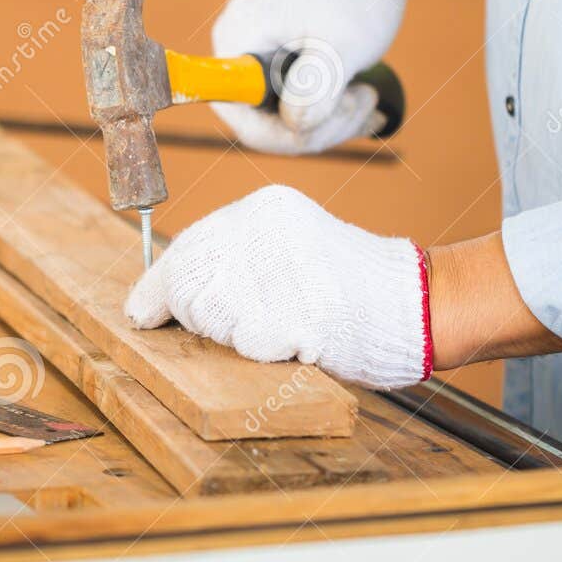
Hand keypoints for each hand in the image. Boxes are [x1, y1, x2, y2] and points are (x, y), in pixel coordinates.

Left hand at [124, 185, 428, 388]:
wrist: (418, 301)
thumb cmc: (344, 285)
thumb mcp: (285, 248)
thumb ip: (231, 260)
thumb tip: (158, 296)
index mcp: (263, 210)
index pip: (186, 248)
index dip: (159, 289)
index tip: (143, 313)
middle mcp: (271, 230)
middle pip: (190, 285)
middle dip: (199, 318)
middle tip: (243, 326)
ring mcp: (287, 270)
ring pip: (215, 317)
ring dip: (238, 336)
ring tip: (280, 326)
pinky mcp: (305, 311)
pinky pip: (253, 343)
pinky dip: (267, 351)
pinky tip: (296, 340)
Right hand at [210, 0, 410, 154]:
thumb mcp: (344, 41)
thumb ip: (316, 84)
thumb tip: (294, 124)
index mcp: (239, 38)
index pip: (238, 110)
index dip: (280, 133)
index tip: (329, 122)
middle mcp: (235, 48)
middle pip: (261, 120)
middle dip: (318, 126)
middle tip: (364, 102)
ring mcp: (254, 56)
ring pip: (282, 119)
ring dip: (330, 121)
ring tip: (367, 97)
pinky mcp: (273, 64)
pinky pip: (292, 105)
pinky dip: (328, 112)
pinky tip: (359, 101)